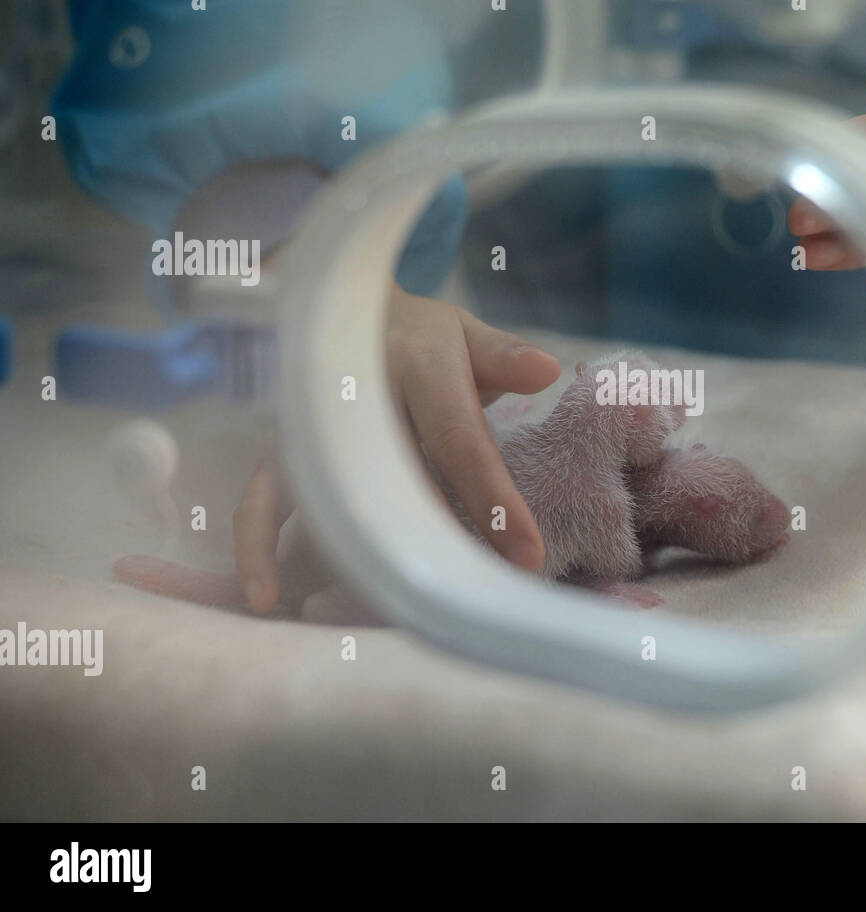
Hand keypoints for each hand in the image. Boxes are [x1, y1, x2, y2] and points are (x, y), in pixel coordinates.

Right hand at [234, 287, 561, 613]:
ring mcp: (311, 426)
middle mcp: (358, 397)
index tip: (528, 553)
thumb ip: (503, 358)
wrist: (343, 313)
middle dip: (430, 546)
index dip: (493, 501)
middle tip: (464, 603)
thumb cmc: (419, 338)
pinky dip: (255, 549)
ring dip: (353, 561)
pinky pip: (258, 502)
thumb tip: (548, 368)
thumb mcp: (465, 336)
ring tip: (380, 615)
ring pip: (329, 501)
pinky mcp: (276, 451)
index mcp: (417, 366)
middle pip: (394, 483)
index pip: (460, 444)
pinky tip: (264, 600)